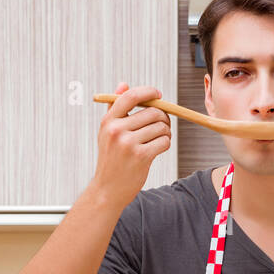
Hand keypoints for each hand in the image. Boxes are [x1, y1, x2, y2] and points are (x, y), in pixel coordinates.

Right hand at [90, 81, 171, 208]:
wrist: (107, 190)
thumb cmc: (110, 160)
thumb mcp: (107, 132)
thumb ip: (115, 108)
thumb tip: (123, 84)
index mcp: (109, 121)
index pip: (131, 96)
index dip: (149, 92)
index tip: (158, 95)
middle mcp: (117, 130)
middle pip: (153, 112)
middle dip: (163, 117)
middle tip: (162, 125)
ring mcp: (129, 144)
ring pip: (161, 127)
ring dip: (166, 132)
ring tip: (160, 138)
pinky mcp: (141, 156)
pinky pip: (164, 141)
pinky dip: (165, 144)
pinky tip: (158, 149)